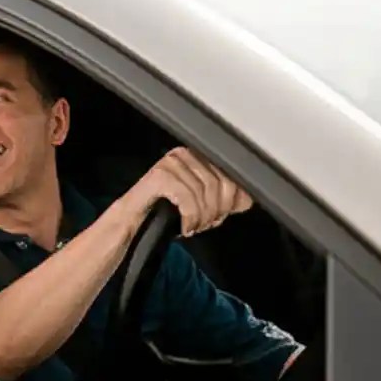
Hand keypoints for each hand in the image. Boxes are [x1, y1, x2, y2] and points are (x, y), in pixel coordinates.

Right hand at [120, 147, 252, 236]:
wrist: (132, 225)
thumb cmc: (164, 213)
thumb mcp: (202, 205)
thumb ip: (225, 199)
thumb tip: (248, 198)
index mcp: (198, 155)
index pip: (232, 175)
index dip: (229, 202)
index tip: (217, 217)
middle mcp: (185, 153)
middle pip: (222, 184)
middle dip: (215, 211)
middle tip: (203, 224)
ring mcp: (171, 162)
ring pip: (206, 193)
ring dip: (201, 218)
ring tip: (192, 226)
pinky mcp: (160, 175)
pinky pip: (188, 199)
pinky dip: (189, 218)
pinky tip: (184, 227)